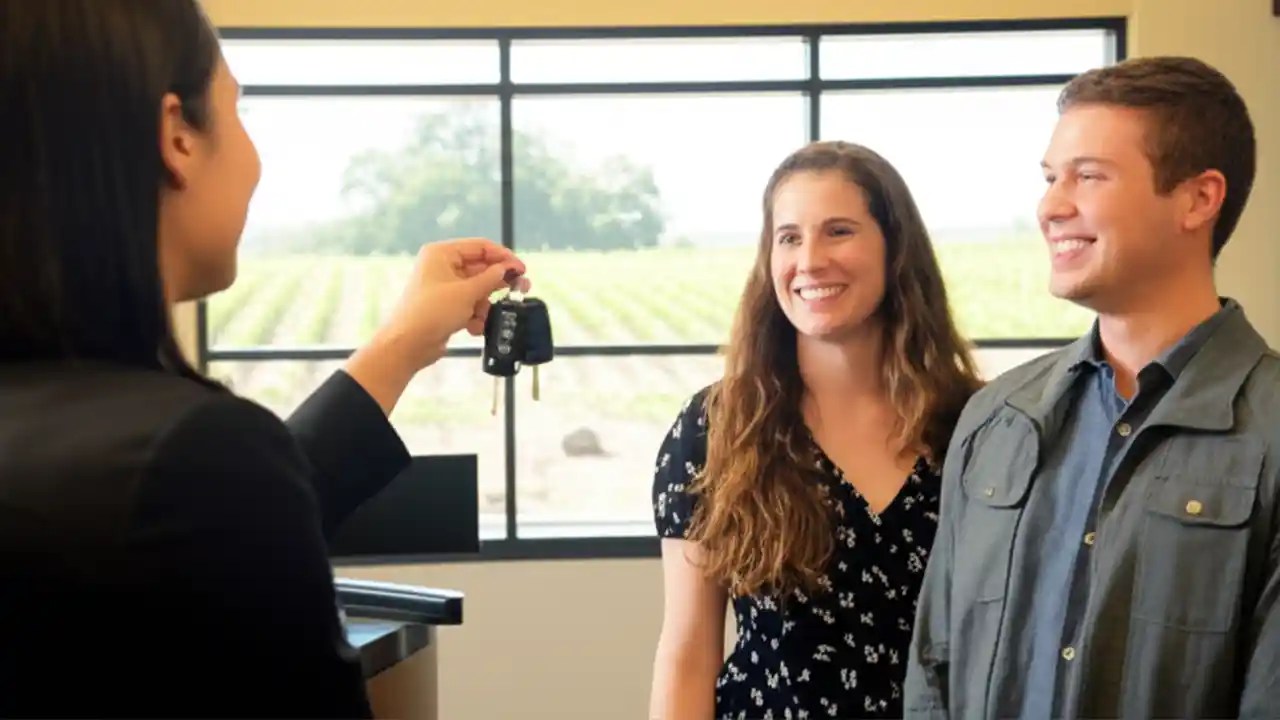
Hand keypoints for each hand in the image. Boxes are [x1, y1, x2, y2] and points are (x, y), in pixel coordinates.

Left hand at [343, 238, 528, 414]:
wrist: (408, 345)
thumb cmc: (432, 312)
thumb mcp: (467, 293)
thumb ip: (491, 278)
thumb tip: (508, 268)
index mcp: (442, 254)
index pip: (480, 247)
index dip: (503, 257)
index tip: (521, 269)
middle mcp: (441, 266)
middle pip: (480, 269)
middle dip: (496, 283)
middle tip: (520, 289)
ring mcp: (443, 287)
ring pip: (476, 289)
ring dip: (484, 304)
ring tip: (483, 317)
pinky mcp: (445, 306)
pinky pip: (468, 304)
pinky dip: (474, 315)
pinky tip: (473, 327)